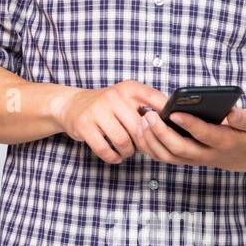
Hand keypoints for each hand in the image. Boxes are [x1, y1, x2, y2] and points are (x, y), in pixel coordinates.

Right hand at [52, 79, 169, 163]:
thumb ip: (148, 108)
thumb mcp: (127, 98)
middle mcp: (114, 96)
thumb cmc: (108, 107)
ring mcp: (97, 110)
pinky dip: (113, 157)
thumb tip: (172, 128)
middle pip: (140, 128)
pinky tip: (116, 155)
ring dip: (128, 152)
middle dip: (144, 143)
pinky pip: (105, 149)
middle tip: (143, 148)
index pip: (156, 100)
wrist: (73, 105)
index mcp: (130, 88)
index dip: (166, 117)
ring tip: (128, 151)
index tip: (169, 130)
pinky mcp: (84, 125)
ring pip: (123, 141)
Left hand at [137, 104, 245, 171]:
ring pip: (168, 156)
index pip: (204, 135)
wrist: (243, 156)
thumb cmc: (245, 133)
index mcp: (224, 143)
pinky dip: (149, 146)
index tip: (173, 113)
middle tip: (149, 115)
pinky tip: (141, 129)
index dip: (189, 124)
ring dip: (151, 140)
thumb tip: (231, 112)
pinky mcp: (184, 160)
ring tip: (142, 121)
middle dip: (161, 132)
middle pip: (180, 148)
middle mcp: (207, 155)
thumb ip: (244, 118)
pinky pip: (163, 157)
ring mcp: (193, 160)